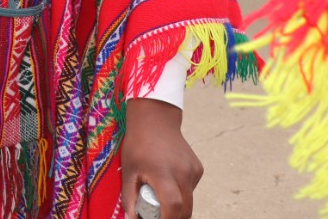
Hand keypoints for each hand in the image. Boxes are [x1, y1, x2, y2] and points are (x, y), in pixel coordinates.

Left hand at [121, 98, 202, 217]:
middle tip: (158, 214)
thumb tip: (132, 218)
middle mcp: (183, 173)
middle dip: (173, 217)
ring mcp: (194, 171)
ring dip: (177, 205)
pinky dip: (181, 191)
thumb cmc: (138, 144)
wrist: (155, 119)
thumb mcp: (128, 170)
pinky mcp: (198, 169)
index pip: (173, 206)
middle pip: (185, 210)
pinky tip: (168, 179)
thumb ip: (130, 196)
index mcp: (163, 173)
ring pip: (189, 200)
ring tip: (160, 193)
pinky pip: (191, 188)